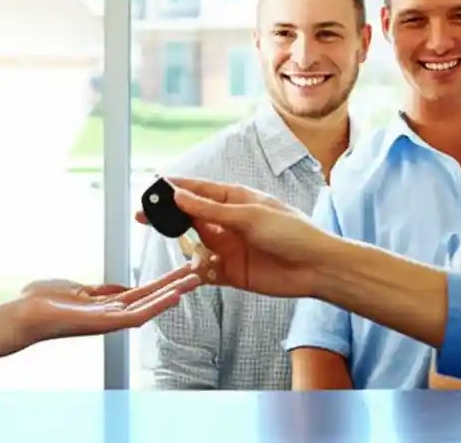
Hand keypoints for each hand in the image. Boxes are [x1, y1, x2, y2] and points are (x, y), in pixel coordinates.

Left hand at [12, 262, 202, 346]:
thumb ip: (103, 290)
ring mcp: (109, 321)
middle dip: (176, 285)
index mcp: (107, 306)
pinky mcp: (103, 324)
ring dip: (172, 294)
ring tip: (193, 281)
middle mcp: (112, 315)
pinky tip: (172, 296)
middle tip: (200, 273)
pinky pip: (136, 316)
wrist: (22, 314)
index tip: (183, 270)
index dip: (165, 282)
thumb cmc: (42, 302)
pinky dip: (156, 306)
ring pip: (149, 307)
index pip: (143, 292)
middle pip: (151, 298)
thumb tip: (123, 288)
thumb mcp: (79, 289)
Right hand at [134, 177, 337, 298]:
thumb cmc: (291, 233)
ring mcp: (229, 247)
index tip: (152, 187)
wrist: (316, 267)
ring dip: (182, 245)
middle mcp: (229, 222)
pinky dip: (195, 271)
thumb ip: (211, 210)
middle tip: (144, 216)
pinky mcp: (231, 272)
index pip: (198, 191)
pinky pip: (205, 271)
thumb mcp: (249, 216)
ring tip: (171, 243)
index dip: (175, 189)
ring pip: (194, 244)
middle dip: (168, 217)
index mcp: (236, 200)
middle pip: (190, 217)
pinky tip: (192, 270)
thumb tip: (179, 196)